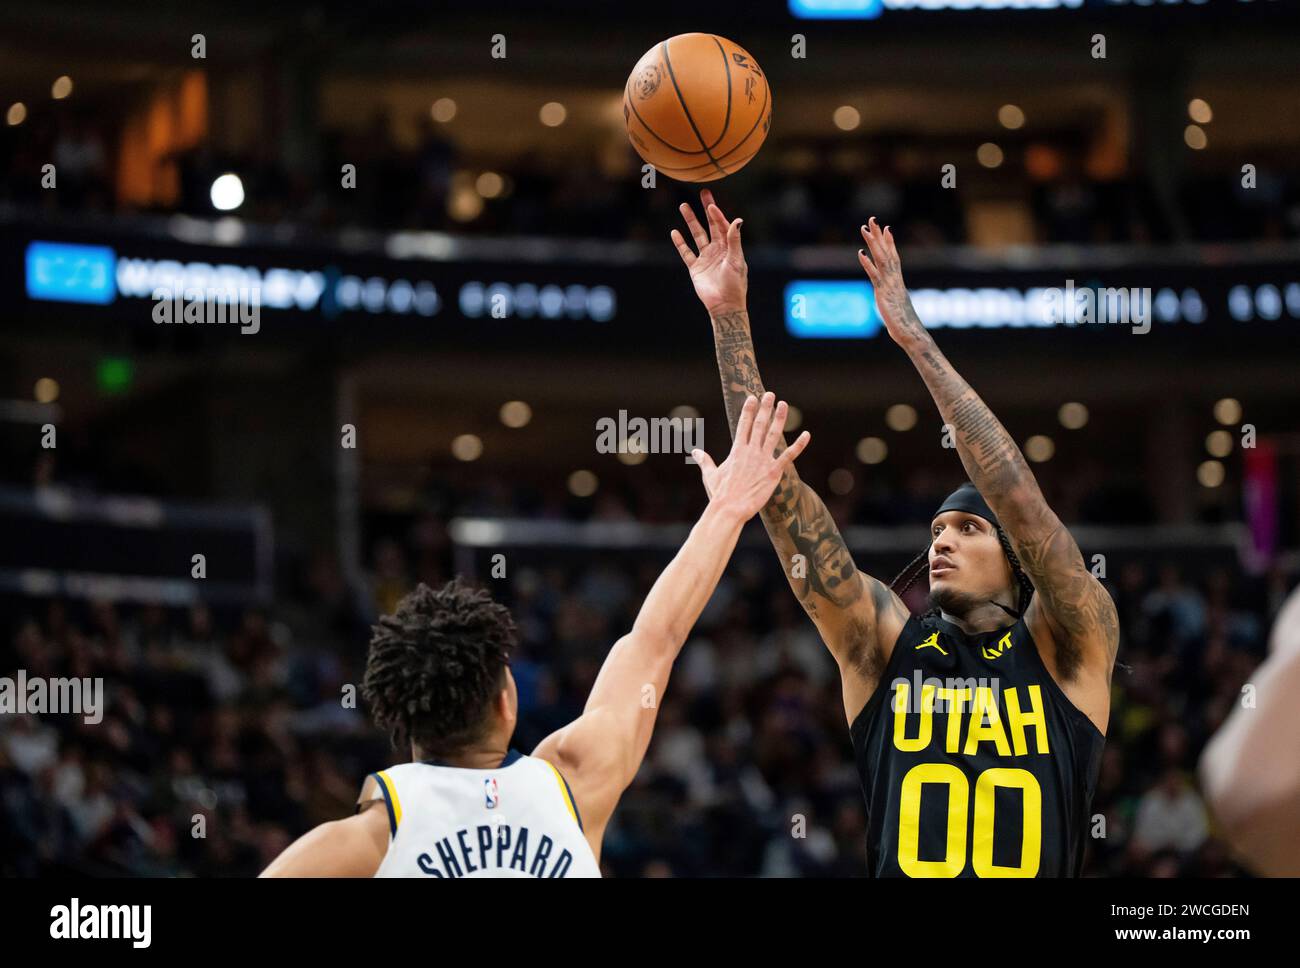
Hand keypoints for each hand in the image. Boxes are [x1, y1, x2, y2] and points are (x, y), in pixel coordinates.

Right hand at [671, 188, 747, 313]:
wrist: (724, 305)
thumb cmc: (735, 284)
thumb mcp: (736, 260)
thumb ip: (734, 240)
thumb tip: (737, 220)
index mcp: (729, 247)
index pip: (722, 226)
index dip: (717, 214)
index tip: (711, 204)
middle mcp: (717, 249)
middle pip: (710, 225)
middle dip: (706, 209)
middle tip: (703, 193)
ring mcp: (706, 258)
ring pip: (696, 235)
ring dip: (691, 221)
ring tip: (683, 206)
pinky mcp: (696, 268)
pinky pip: (686, 253)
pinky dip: (680, 243)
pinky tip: (674, 232)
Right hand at [692, 392, 809, 520]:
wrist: (730, 508)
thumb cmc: (720, 494)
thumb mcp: (710, 475)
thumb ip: (705, 461)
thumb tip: (695, 452)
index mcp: (736, 450)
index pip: (743, 425)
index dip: (748, 410)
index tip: (752, 398)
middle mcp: (751, 451)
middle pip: (759, 424)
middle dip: (765, 408)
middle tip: (770, 394)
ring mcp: (763, 460)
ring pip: (773, 435)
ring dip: (779, 419)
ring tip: (784, 405)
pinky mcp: (774, 472)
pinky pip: (789, 455)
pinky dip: (799, 445)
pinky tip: (807, 434)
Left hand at [858, 217, 927, 349]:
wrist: (911, 334)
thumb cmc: (905, 326)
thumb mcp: (897, 309)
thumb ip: (893, 302)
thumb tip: (893, 304)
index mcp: (897, 282)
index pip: (894, 257)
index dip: (889, 243)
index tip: (886, 229)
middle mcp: (894, 279)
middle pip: (886, 253)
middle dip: (879, 236)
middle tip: (873, 220)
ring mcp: (889, 285)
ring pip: (881, 259)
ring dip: (873, 243)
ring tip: (865, 228)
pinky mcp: (883, 293)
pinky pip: (874, 276)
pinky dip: (868, 264)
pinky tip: (861, 253)